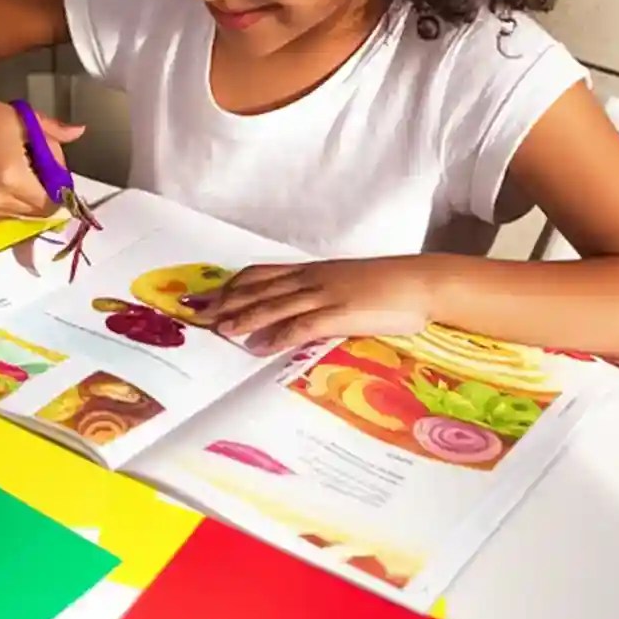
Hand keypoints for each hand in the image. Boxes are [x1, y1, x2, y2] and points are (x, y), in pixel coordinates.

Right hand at [0, 88, 84, 221]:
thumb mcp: (28, 122)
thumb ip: (56, 135)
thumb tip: (80, 132)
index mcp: (12, 177)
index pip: (50, 203)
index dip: (60, 193)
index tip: (58, 177)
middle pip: (37, 214)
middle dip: (46, 197)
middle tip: (41, 172)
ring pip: (22, 217)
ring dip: (30, 202)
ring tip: (22, 175)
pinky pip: (5, 216)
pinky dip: (14, 205)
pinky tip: (9, 182)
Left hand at [199, 257, 437, 354]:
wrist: (420, 281)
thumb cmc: (386, 285)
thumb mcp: (345, 283)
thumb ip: (318, 293)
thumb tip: (293, 310)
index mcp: (311, 271)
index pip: (260, 275)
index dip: (230, 287)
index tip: (206, 297)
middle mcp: (311, 279)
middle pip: (258, 289)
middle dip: (226, 302)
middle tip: (198, 314)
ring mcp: (325, 295)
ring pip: (274, 304)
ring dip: (244, 318)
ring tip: (220, 330)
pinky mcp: (341, 313)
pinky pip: (303, 325)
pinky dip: (278, 335)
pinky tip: (260, 346)